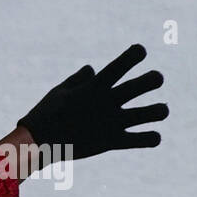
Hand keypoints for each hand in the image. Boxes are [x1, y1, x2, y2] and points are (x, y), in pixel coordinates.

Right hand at [17, 43, 167, 160]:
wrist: (37, 144)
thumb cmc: (45, 114)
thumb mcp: (59, 91)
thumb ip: (79, 78)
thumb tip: (93, 69)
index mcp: (95, 86)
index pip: (124, 62)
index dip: (137, 53)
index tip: (138, 53)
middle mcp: (108, 101)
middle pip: (147, 82)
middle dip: (155, 78)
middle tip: (153, 81)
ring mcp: (112, 122)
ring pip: (152, 112)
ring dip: (160, 110)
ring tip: (159, 111)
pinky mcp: (112, 141)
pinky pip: (142, 140)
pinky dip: (151, 138)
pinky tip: (151, 136)